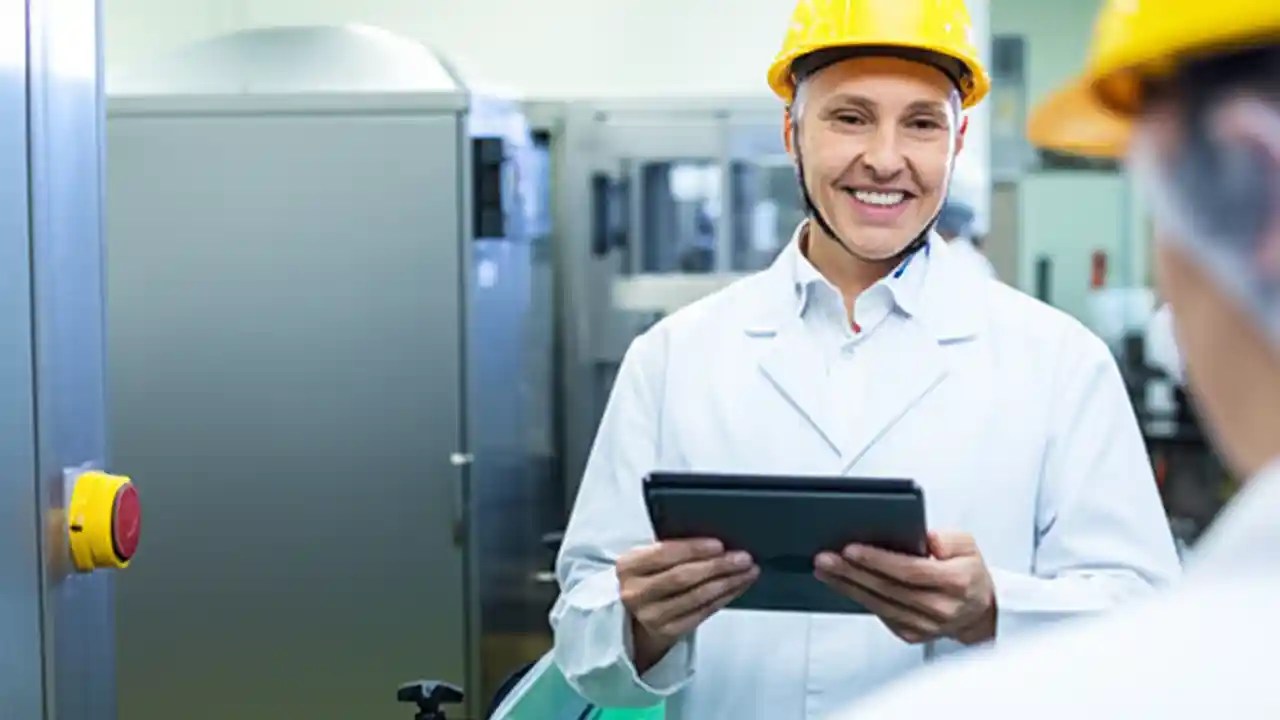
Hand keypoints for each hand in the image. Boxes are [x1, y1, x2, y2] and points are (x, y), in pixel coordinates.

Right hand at [618, 539, 758, 671]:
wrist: (635, 615)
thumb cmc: (649, 577)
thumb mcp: (648, 558)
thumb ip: (671, 548)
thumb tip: (716, 543)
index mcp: (628, 566)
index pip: (663, 553)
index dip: (693, 549)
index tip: (719, 545)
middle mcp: (635, 593)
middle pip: (682, 577)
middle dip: (717, 566)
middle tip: (742, 558)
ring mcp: (651, 615)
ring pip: (696, 597)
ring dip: (727, 583)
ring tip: (747, 571)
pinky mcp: (668, 632)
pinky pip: (703, 613)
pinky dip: (724, 598)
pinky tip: (737, 587)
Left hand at [814, 532, 995, 644]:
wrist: (979, 609)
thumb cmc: (968, 572)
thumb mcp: (967, 545)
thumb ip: (947, 539)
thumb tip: (922, 537)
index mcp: (957, 582)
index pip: (911, 571)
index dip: (878, 561)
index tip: (850, 549)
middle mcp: (942, 608)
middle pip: (889, 589)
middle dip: (852, 572)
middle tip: (826, 558)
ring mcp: (926, 626)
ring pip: (880, 605)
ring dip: (848, 586)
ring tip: (825, 569)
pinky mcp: (912, 635)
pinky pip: (880, 615)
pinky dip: (858, 598)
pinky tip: (841, 584)